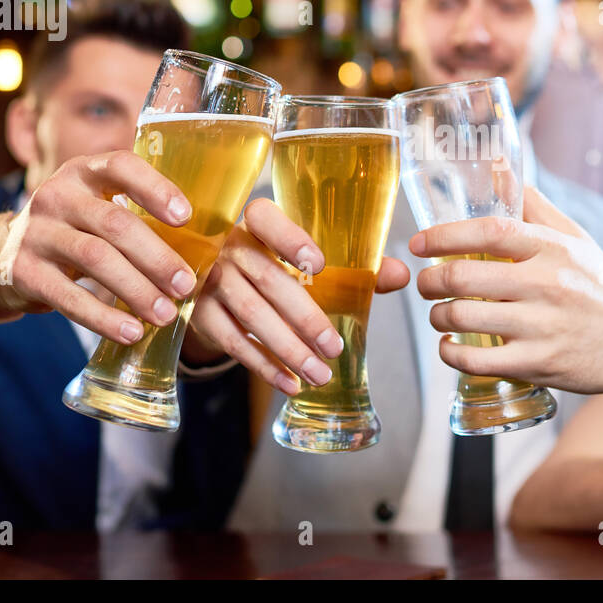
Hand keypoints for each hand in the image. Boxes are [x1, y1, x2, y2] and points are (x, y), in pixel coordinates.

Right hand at [0, 150, 202, 345]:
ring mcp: (37, 232)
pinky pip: (67, 297)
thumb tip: (208, 248)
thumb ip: (140, 216)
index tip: (186, 216)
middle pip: (114, 223)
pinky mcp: (23, 271)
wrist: (3, 255)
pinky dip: (103, 317)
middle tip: (187, 285)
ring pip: (95, 259)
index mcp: (85, 172)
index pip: (121, 166)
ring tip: (166, 315)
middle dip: (156, 257)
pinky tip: (131, 333)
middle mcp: (57, 195)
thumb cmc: (77, 230)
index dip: (155, 188)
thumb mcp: (99, 207)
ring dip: (136, 290)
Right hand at [185, 197, 408, 394]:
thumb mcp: (306, 261)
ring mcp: (209, 281)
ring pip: (251, 316)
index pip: (266, 219)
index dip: (290, 239)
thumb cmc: (274, 265)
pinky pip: (233, 342)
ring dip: (288, 349)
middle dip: (304, 317)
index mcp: (255, 223)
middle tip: (335, 348)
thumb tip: (403, 274)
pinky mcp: (199, 314)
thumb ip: (355, 268)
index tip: (318, 264)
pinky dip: (263, 366)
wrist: (212, 284)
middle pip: (268, 280)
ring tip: (320, 374)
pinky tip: (290, 383)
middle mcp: (228, 247)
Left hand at [410, 186, 602, 392]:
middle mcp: (547, 284)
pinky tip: (449, 346)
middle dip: (429, 281)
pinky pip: (476, 360)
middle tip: (425, 284)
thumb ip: (532, 205)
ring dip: (437, 317)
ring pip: (462, 318)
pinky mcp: (539, 364)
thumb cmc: (601, 285)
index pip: (487, 231)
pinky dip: (450, 354)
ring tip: (439, 314)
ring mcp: (542, 327)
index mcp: (552, 248)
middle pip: (463, 277)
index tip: (418, 243)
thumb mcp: (574, 238)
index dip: (442, 235)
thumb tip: (498, 167)